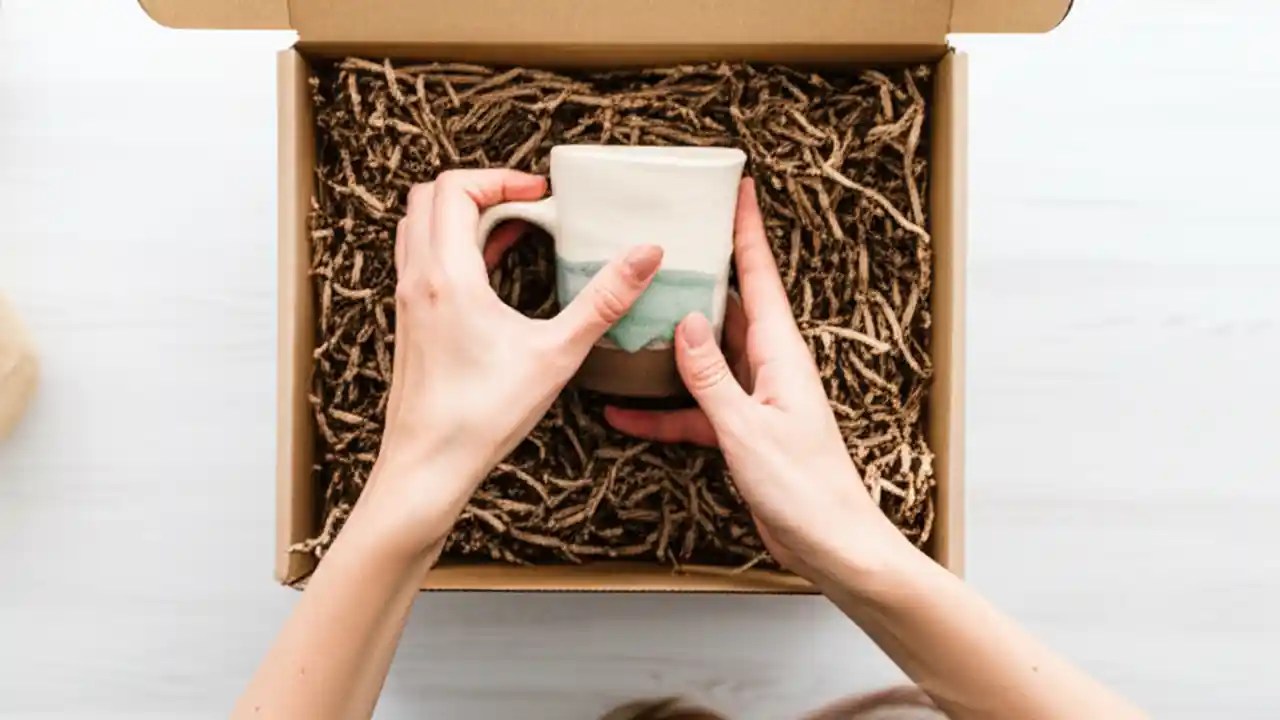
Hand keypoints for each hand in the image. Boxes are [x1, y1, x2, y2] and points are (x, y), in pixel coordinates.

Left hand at [368, 169, 661, 553]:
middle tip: (528, 204)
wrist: (426, 467)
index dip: (500, 177)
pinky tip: (495, 270)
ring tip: (516, 230)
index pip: (455, 187)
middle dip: (481, 188)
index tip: (541, 193)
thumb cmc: (482, 416)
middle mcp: (418, 279)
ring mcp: (409, 300)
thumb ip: (604, 300)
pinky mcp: (411, 322)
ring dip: (464, 215)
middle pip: (431, 196)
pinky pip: (424, 260)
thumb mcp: (557, 353)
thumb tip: (646, 255)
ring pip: (421, 226)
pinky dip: (455, 247)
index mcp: (447, 275)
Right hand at [605, 179, 909, 582]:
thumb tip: (686, 321)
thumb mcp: (747, 429)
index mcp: (781, 355)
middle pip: (731, 306)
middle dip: (705, 270)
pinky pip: (695, 407)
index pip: (760, 278)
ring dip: (672, 341)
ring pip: (707, 355)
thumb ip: (711, 377)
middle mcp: (770, 367)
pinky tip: (623, 410)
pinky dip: (663, 408)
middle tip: (673, 235)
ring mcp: (755, 397)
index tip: (737, 187)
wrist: (831, 544)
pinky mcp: (741, 429)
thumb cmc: (806, 489)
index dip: (746, 232)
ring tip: (633, 312)